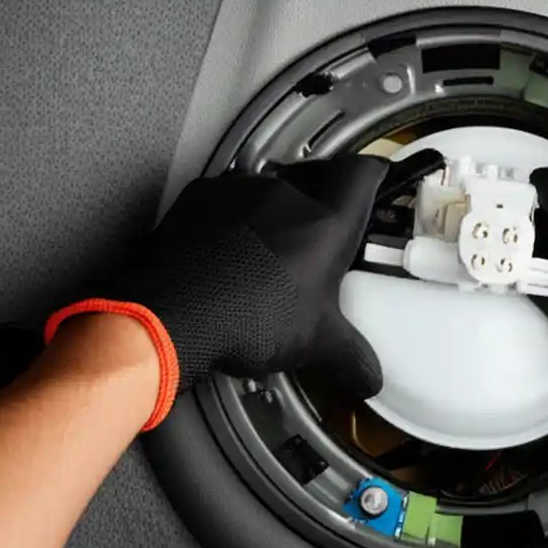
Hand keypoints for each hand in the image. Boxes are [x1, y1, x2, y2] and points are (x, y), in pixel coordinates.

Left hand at [46, 155, 393, 429]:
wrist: (172, 315)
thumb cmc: (248, 318)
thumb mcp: (314, 344)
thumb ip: (349, 356)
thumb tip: (368, 374)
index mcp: (327, 221)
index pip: (361, 173)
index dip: (372, 173)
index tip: (375, 177)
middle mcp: (285, 194)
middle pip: (314, 178)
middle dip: (319, 201)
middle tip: (319, 234)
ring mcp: (239, 191)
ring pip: (268, 187)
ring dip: (273, 211)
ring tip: (269, 251)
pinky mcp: (199, 198)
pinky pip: (226, 198)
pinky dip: (232, 219)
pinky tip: (229, 253)